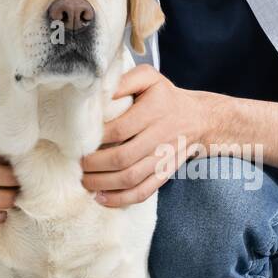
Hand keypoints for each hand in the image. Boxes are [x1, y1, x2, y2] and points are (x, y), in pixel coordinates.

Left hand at [81, 65, 211, 207]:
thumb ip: (124, 81)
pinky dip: (121, 199)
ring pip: (131, 178)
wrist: (200, 119)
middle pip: (123, 158)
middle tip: (76, 164)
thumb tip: (98, 93)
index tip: (79, 141)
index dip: (96, 139)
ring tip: (84, 181)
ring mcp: (164, 158)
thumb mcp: (149, 78)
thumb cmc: (166, 97)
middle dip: (94, 165)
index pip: (120, 129)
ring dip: (103, 183)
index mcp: (154, 111)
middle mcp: (160, 136)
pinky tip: (101, 198)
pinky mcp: (165, 174)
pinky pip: (144, 192)